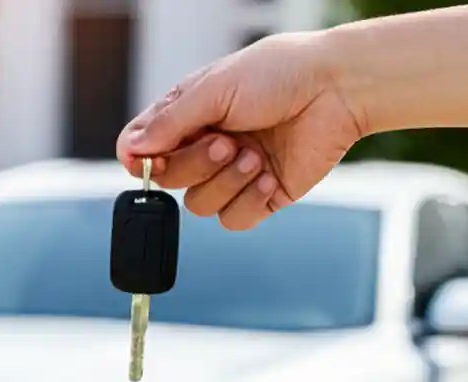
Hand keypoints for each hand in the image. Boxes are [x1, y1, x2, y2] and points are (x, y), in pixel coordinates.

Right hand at [116, 31, 366, 230]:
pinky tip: (269, 175)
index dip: (141, 161)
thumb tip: (130, 150)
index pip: (145, 149)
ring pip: (199, 206)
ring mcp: (234, 173)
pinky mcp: (262, 196)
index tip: (148, 160)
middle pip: (170, 181)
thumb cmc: (279, 74)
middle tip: (227, 142)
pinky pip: (234, 220)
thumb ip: (170, 123)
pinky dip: (248, 201)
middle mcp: (207, 145)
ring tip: (255, 156)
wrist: (337, 88)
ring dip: (225, 182)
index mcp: (189, 115)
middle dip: (196, 165)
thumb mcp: (214, 89)